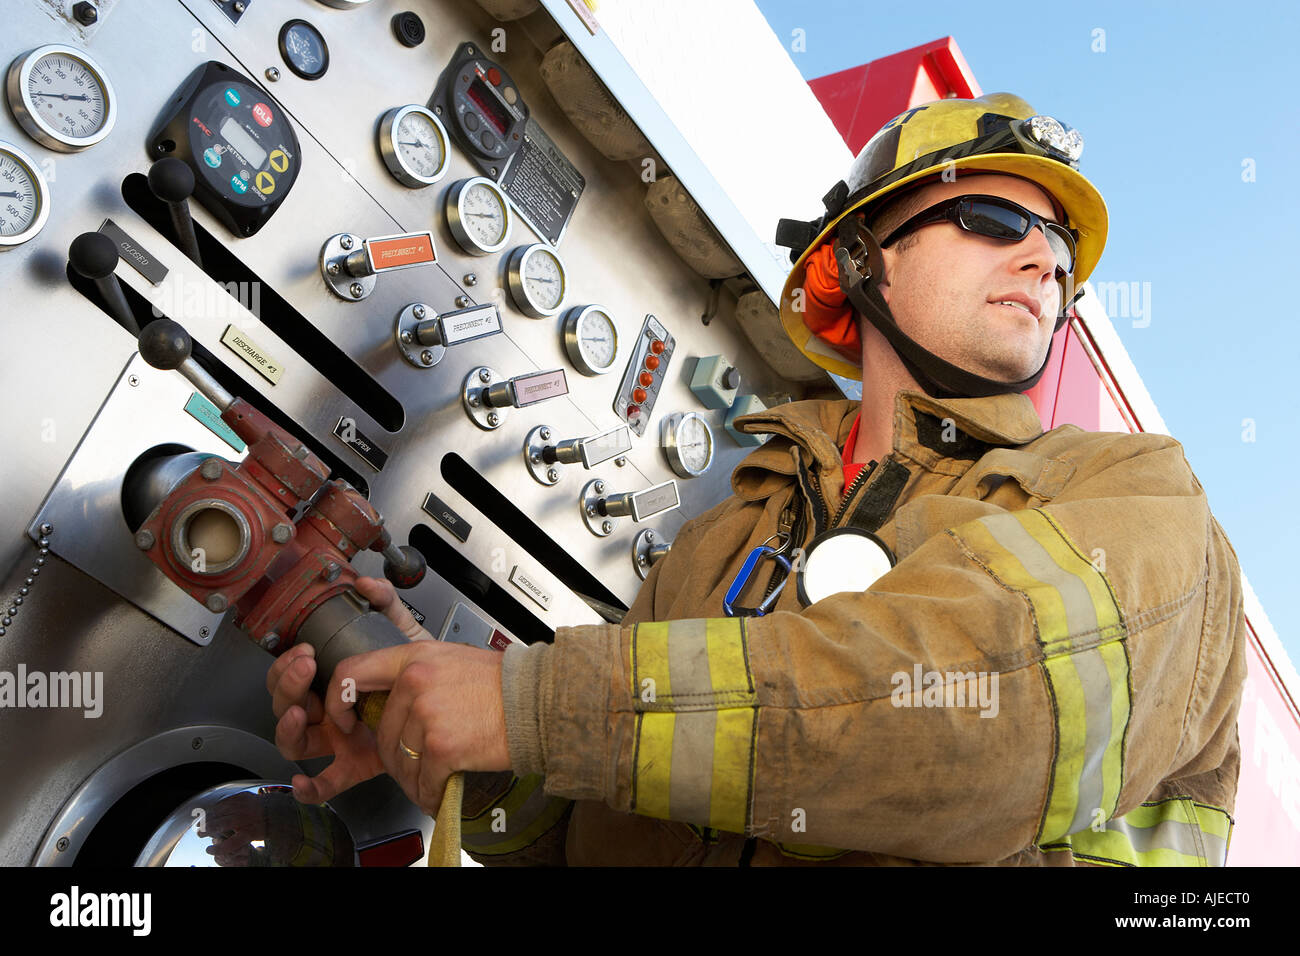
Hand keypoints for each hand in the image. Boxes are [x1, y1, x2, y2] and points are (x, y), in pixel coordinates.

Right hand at [267, 576, 431, 803]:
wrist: (451, 701)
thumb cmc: (419, 671)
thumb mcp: (402, 633)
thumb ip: (386, 603)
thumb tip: (366, 583)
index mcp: (330, 683)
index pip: (290, 675)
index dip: (287, 666)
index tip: (304, 651)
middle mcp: (328, 712)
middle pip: (286, 706)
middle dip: (286, 686)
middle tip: (304, 667)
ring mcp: (338, 740)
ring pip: (296, 741)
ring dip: (288, 728)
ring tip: (300, 712)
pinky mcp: (355, 764)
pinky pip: (326, 782)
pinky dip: (311, 788)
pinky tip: (305, 782)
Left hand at [323, 632, 510, 817]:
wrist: (537, 702)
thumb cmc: (501, 683)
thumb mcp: (449, 658)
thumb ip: (414, 671)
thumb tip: (386, 696)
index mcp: (413, 658)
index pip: (351, 673)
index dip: (338, 701)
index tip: (346, 718)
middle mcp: (415, 683)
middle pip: (382, 732)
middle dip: (396, 754)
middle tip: (415, 759)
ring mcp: (427, 715)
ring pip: (399, 761)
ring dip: (414, 778)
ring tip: (432, 776)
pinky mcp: (442, 746)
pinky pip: (422, 781)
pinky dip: (430, 793)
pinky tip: (442, 788)